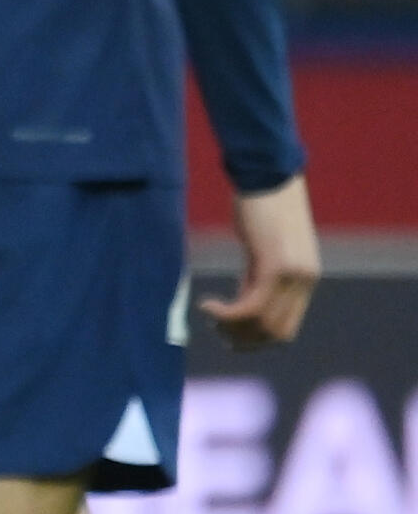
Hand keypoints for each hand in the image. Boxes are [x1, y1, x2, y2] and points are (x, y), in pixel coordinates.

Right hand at [202, 174, 318, 348]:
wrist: (268, 174)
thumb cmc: (262, 204)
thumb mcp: (264, 246)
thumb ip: (260, 272)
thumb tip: (245, 296)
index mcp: (305, 277)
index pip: (286, 327)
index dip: (256, 337)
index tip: (229, 332)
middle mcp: (304, 281)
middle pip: (276, 332)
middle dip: (244, 339)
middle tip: (217, 330)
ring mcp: (292, 276)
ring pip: (263, 323)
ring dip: (233, 328)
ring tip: (210, 316)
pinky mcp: (274, 267)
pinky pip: (250, 305)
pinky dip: (227, 313)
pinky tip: (207, 305)